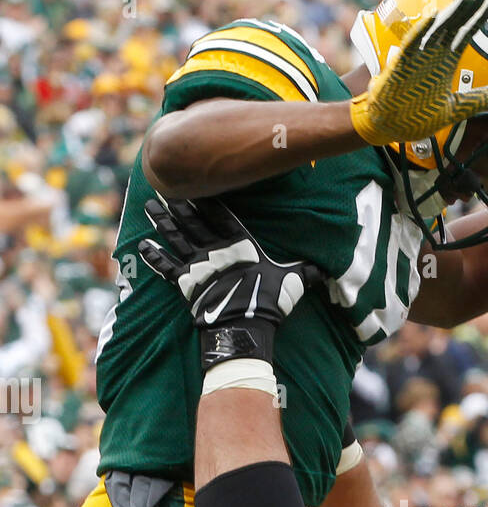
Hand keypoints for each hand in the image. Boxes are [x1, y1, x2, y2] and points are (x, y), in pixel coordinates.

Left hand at [139, 197, 321, 367]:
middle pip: (193, 220)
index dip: (209, 199)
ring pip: (175, 237)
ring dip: (162, 221)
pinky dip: (153, 257)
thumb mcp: (293, 282)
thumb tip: (327, 270)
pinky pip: (165, 267)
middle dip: (180, 203)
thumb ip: (306, 272)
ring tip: (149, 205)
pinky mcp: (185, 284)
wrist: (244, 326)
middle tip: (165, 185)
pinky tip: (141, 246)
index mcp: (240, 244)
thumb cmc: (270, 301)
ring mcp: (198, 265)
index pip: (222, 215)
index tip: (198, 180)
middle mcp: (215, 249)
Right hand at [349, 0, 487, 147]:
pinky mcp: (401, 65)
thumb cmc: (418, 116)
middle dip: (469, 7)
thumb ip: (477, 100)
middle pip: (454, 25)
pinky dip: (422, 31)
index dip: (479, 17)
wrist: (389, 126)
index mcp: (445, 61)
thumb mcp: (454, 109)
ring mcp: (417, 57)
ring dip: (451, 14)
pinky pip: (412, 45)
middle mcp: (434, 54)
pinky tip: (433, 18)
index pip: (466, 33)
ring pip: (436, 30)